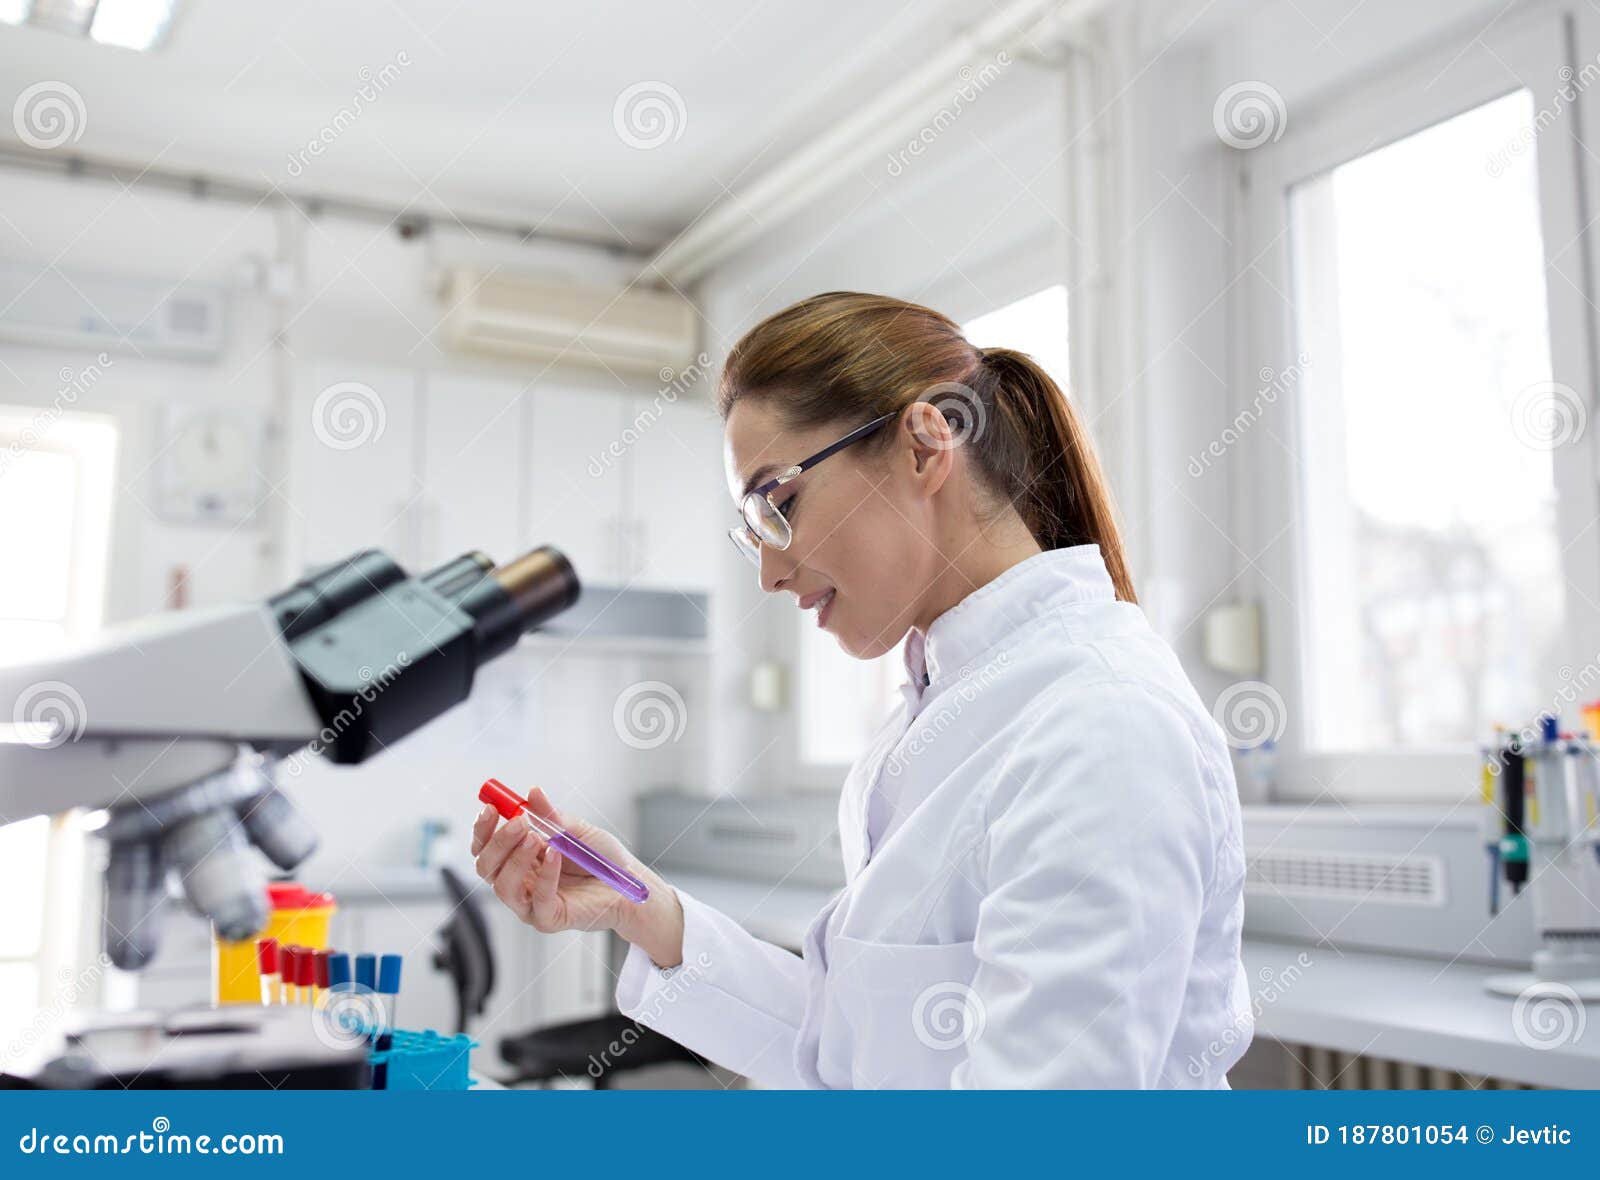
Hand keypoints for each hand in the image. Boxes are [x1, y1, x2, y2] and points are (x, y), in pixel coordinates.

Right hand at [470, 786, 683, 965]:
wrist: (630, 884)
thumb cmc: (603, 859)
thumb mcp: (577, 830)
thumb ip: (552, 816)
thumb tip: (532, 793)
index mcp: (520, 858)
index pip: (486, 846)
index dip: (483, 828)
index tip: (491, 807)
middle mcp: (520, 881)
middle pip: (486, 866)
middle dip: (498, 842)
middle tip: (519, 822)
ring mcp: (531, 903)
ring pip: (503, 886)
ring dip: (516, 859)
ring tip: (536, 838)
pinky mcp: (548, 919)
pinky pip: (538, 900)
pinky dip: (545, 875)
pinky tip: (555, 855)